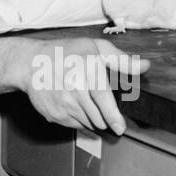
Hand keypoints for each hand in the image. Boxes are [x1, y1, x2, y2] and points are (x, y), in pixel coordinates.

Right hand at [0, 35, 149, 134]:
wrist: (30, 63)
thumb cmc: (65, 52)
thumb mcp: (94, 48)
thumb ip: (121, 59)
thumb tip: (145, 66)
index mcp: (87, 71)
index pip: (104, 101)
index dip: (114, 117)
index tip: (119, 127)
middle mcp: (74, 89)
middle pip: (98, 118)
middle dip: (105, 119)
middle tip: (103, 111)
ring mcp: (63, 104)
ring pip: (88, 123)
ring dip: (92, 119)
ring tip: (85, 102)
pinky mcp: (54, 114)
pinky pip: (75, 125)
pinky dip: (79, 119)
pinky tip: (73, 104)